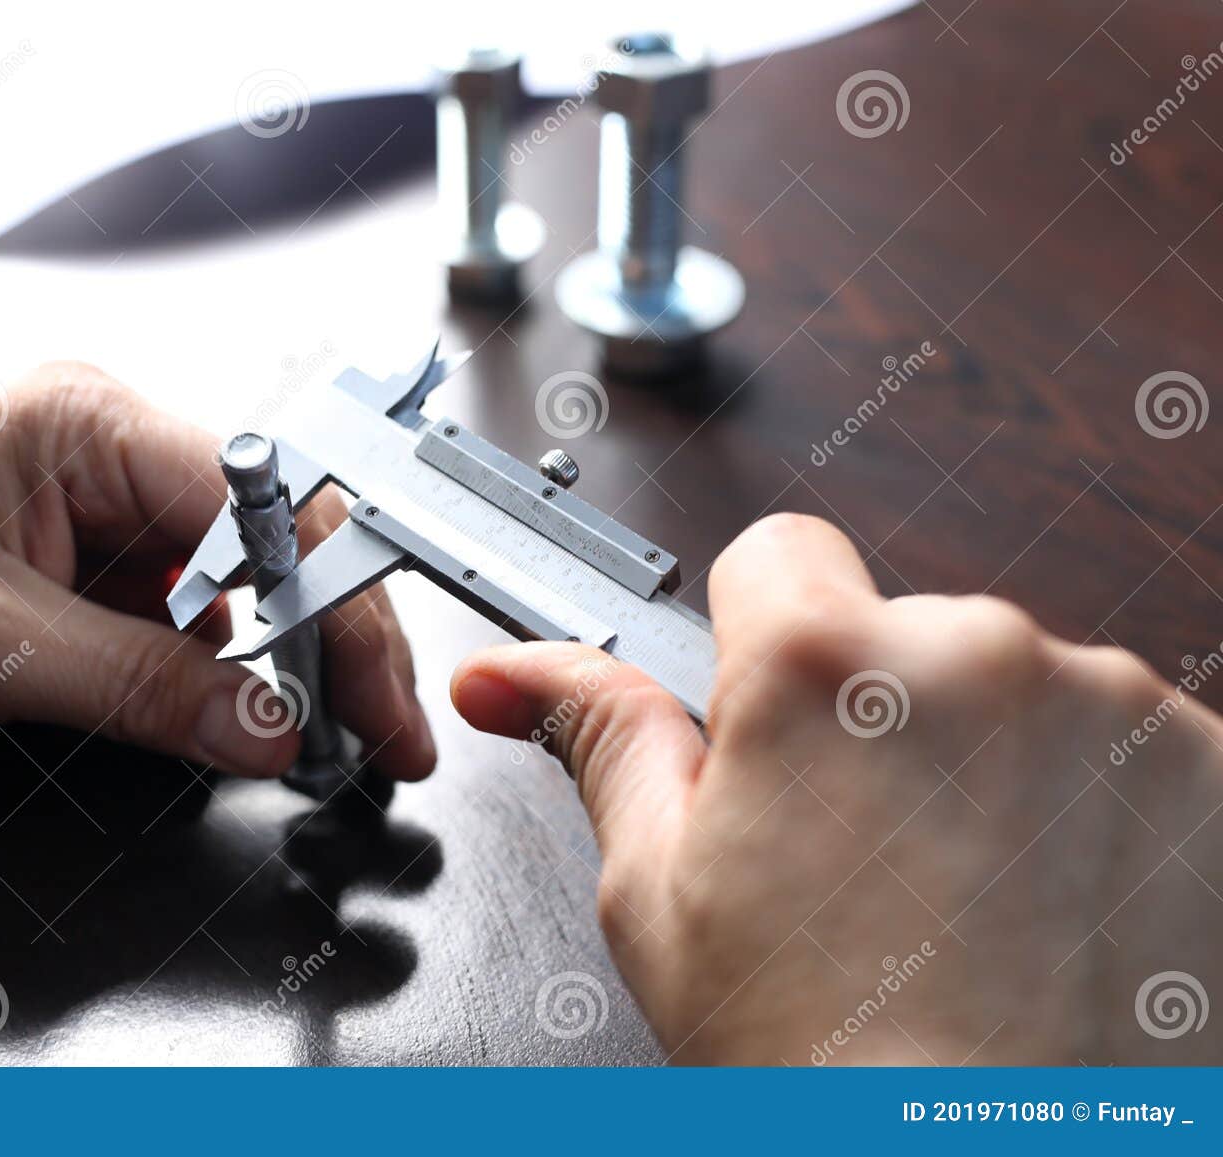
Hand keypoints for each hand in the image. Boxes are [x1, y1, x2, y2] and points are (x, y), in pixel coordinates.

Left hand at [0, 361, 434, 781]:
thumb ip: (145, 687)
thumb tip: (270, 727)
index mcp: (85, 421)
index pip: (263, 501)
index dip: (333, 598)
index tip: (372, 690)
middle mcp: (102, 454)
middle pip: (270, 539)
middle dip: (330, 635)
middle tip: (379, 727)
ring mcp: (93, 514)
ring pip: (237, 585)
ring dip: (280, 660)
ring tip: (321, 730)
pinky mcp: (80, 573)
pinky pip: (182, 620)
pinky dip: (218, 674)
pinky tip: (241, 715)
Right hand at [452, 513, 1222, 1063]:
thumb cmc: (828, 1067)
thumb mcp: (664, 898)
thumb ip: (602, 739)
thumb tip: (517, 674)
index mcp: (823, 668)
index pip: (778, 553)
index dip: (762, 638)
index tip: (778, 718)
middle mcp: (978, 654)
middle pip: (905, 632)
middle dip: (882, 717)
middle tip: (864, 857)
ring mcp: (1113, 709)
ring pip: (1021, 693)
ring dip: (996, 767)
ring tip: (970, 905)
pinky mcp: (1212, 769)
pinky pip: (1127, 751)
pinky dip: (1097, 813)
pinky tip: (1058, 914)